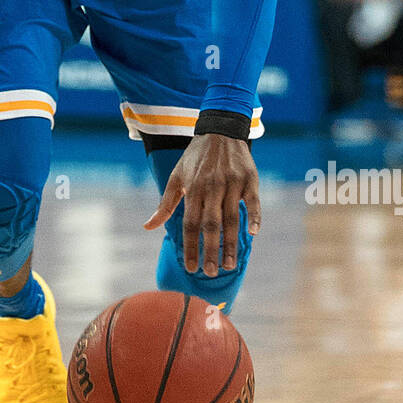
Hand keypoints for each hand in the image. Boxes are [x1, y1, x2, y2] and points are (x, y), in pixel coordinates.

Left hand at [144, 134, 260, 275]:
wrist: (220, 130)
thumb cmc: (195, 158)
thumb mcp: (176, 177)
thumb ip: (165, 204)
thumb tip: (148, 226)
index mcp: (193, 189)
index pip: (190, 224)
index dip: (190, 246)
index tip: (191, 268)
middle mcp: (212, 187)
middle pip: (211, 225)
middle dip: (210, 250)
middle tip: (210, 272)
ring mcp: (232, 183)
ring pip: (232, 218)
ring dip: (231, 243)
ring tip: (230, 265)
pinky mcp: (249, 179)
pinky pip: (253, 201)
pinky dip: (254, 216)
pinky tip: (254, 234)